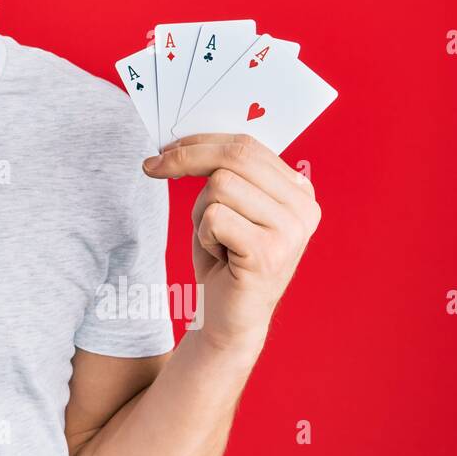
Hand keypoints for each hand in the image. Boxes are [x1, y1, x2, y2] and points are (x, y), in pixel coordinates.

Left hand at [142, 133, 320, 352]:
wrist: (230, 318)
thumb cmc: (224, 258)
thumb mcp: (227, 205)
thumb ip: (225, 170)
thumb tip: (185, 137)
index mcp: (299, 189)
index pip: (247, 144)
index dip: (200, 141)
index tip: (164, 149)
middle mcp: (304, 207)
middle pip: (235, 156)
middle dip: (186, 157)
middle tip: (152, 166)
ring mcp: (291, 231)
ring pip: (221, 185)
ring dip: (200, 212)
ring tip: (216, 239)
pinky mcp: (269, 253)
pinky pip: (214, 217)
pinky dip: (204, 235)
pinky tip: (220, 255)